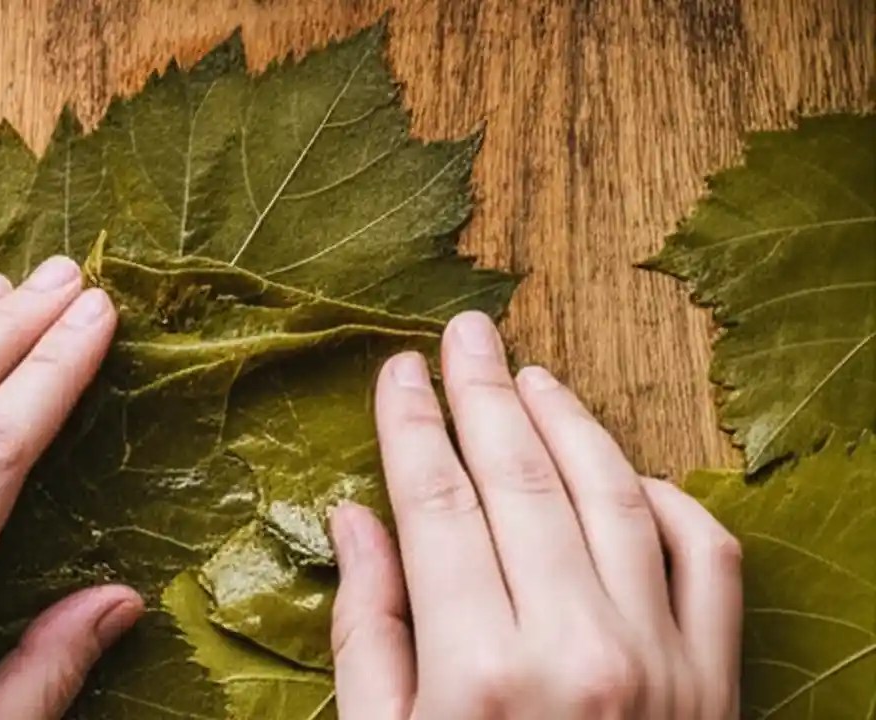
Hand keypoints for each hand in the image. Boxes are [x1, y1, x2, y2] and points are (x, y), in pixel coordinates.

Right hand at [331, 311, 741, 719]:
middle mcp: (576, 650)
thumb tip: (354, 520)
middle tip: (468, 333)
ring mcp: (657, 661)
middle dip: (484, 393)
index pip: (435, 502)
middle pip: (522, 479)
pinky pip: (705, 556)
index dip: (412, 424)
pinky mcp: (711, 680)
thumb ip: (367, 633)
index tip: (400, 372)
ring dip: (569, 423)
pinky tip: (629, 470)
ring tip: (533, 378)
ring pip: (615, 497)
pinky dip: (672, 498)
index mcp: (478, 670)